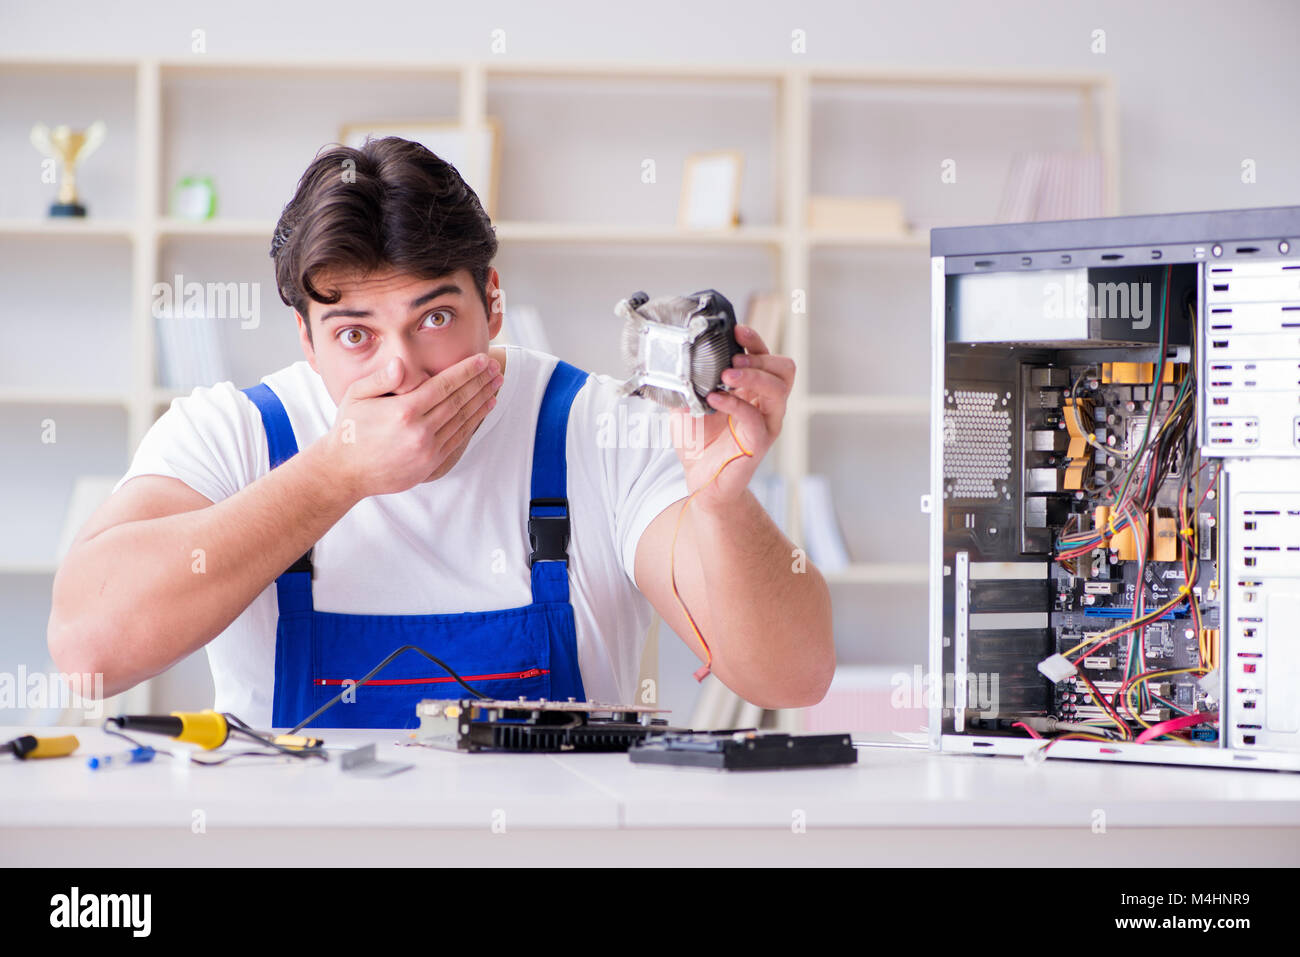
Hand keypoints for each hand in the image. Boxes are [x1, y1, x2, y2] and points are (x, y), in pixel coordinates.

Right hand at [323, 354, 502, 498]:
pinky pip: (459, 439)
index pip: (444, 386)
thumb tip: (401, 364)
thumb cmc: (350, 430)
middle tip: (497, 370)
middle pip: (459, 401)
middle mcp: (420, 431)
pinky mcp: (431, 464)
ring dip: (482, 401)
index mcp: (404, 411)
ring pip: (463, 420)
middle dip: (480, 383)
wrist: (345, 472)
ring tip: (496, 386)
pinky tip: (483, 410)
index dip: (467, 372)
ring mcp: (427, 450)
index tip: (483, 360)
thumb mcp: (356, 396)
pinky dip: (474, 423)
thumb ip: (380, 379)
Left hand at [671, 325, 793, 510]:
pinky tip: (714, 399)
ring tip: (726, 374)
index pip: (767, 357)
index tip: (736, 329)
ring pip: (778, 390)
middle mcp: (766, 405)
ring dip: (753, 376)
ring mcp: (766, 423)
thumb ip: (687, 381)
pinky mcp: (759, 443)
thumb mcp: (688, 403)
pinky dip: (735, 404)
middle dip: (760, 356)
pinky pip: (755, 418)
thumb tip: (673, 358)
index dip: (755, 340)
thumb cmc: (699, 442)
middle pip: (784, 369)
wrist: (700, 480)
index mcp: (754, 390)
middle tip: (732, 358)